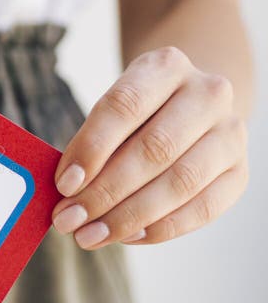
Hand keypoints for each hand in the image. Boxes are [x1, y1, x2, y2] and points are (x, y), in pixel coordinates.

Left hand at [52, 46, 247, 248]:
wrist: (190, 104)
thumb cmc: (136, 112)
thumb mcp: (111, 109)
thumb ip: (89, 143)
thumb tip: (66, 190)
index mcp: (166, 66)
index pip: (125, 107)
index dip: (91, 149)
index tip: (64, 185)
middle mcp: (208, 94)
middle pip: (154, 149)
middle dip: (104, 192)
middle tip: (68, 220)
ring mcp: (230, 133)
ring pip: (180, 183)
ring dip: (128, 217)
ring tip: (89, 235)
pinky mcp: (239, 172)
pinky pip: (203, 209)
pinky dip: (160, 228)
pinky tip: (126, 236)